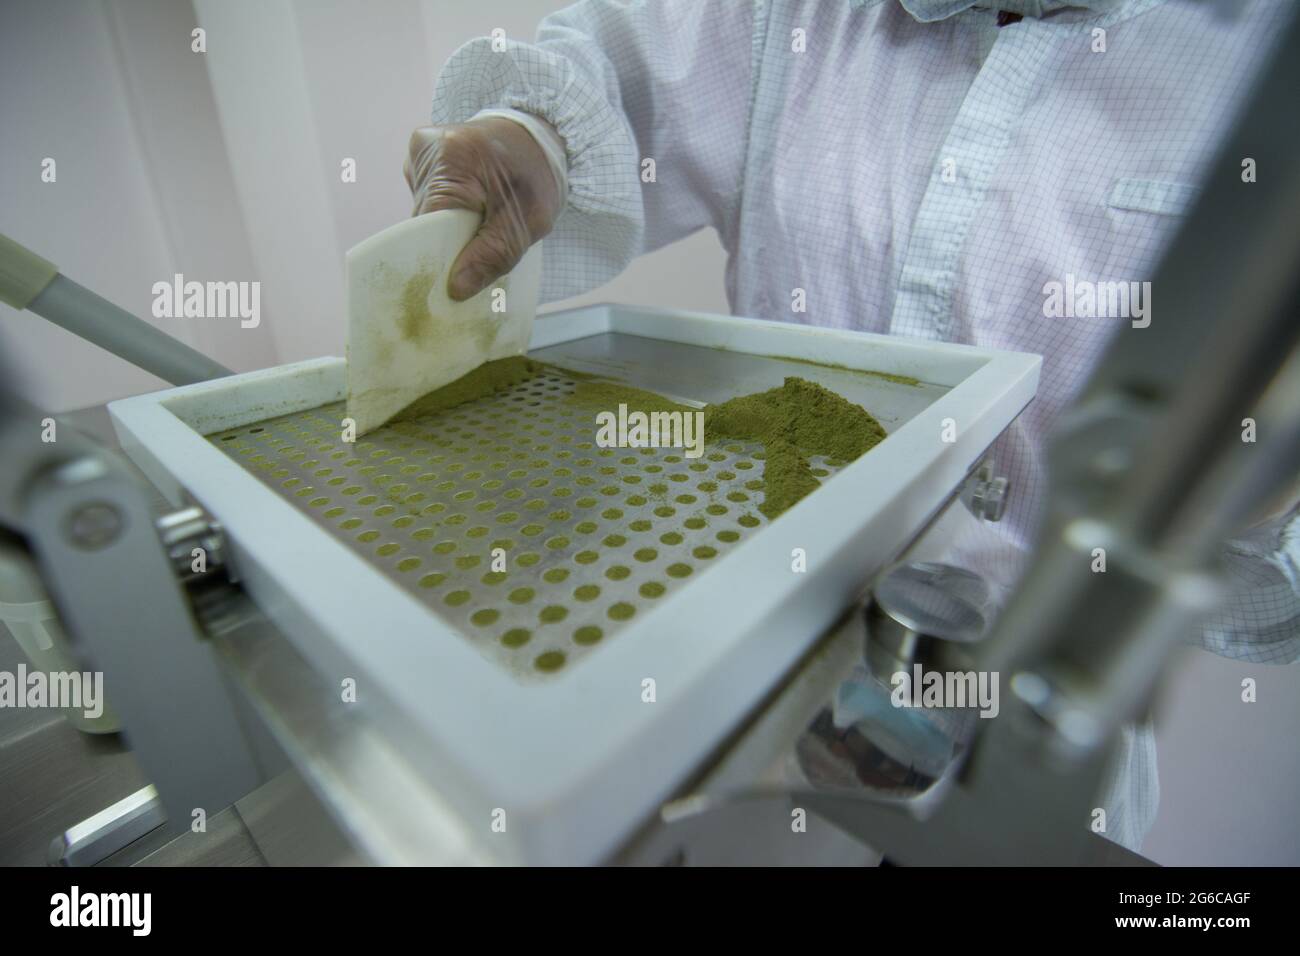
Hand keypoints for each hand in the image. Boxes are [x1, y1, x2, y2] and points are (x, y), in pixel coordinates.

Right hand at [404, 117, 561, 299]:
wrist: (539, 136)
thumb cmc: (537, 175)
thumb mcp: (528, 221)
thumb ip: (494, 255)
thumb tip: (456, 289)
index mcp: (455, 158)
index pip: (429, 223)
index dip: (441, 255)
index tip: (454, 282)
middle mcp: (427, 148)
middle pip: (424, 218)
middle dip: (449, 241)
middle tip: (476, 253)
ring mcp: (420, 149)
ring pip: (424, 211)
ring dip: (449, 226)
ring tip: (479, 221)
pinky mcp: (420, 154)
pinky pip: (427, 197)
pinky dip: (447, 210)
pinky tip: (470, 204)